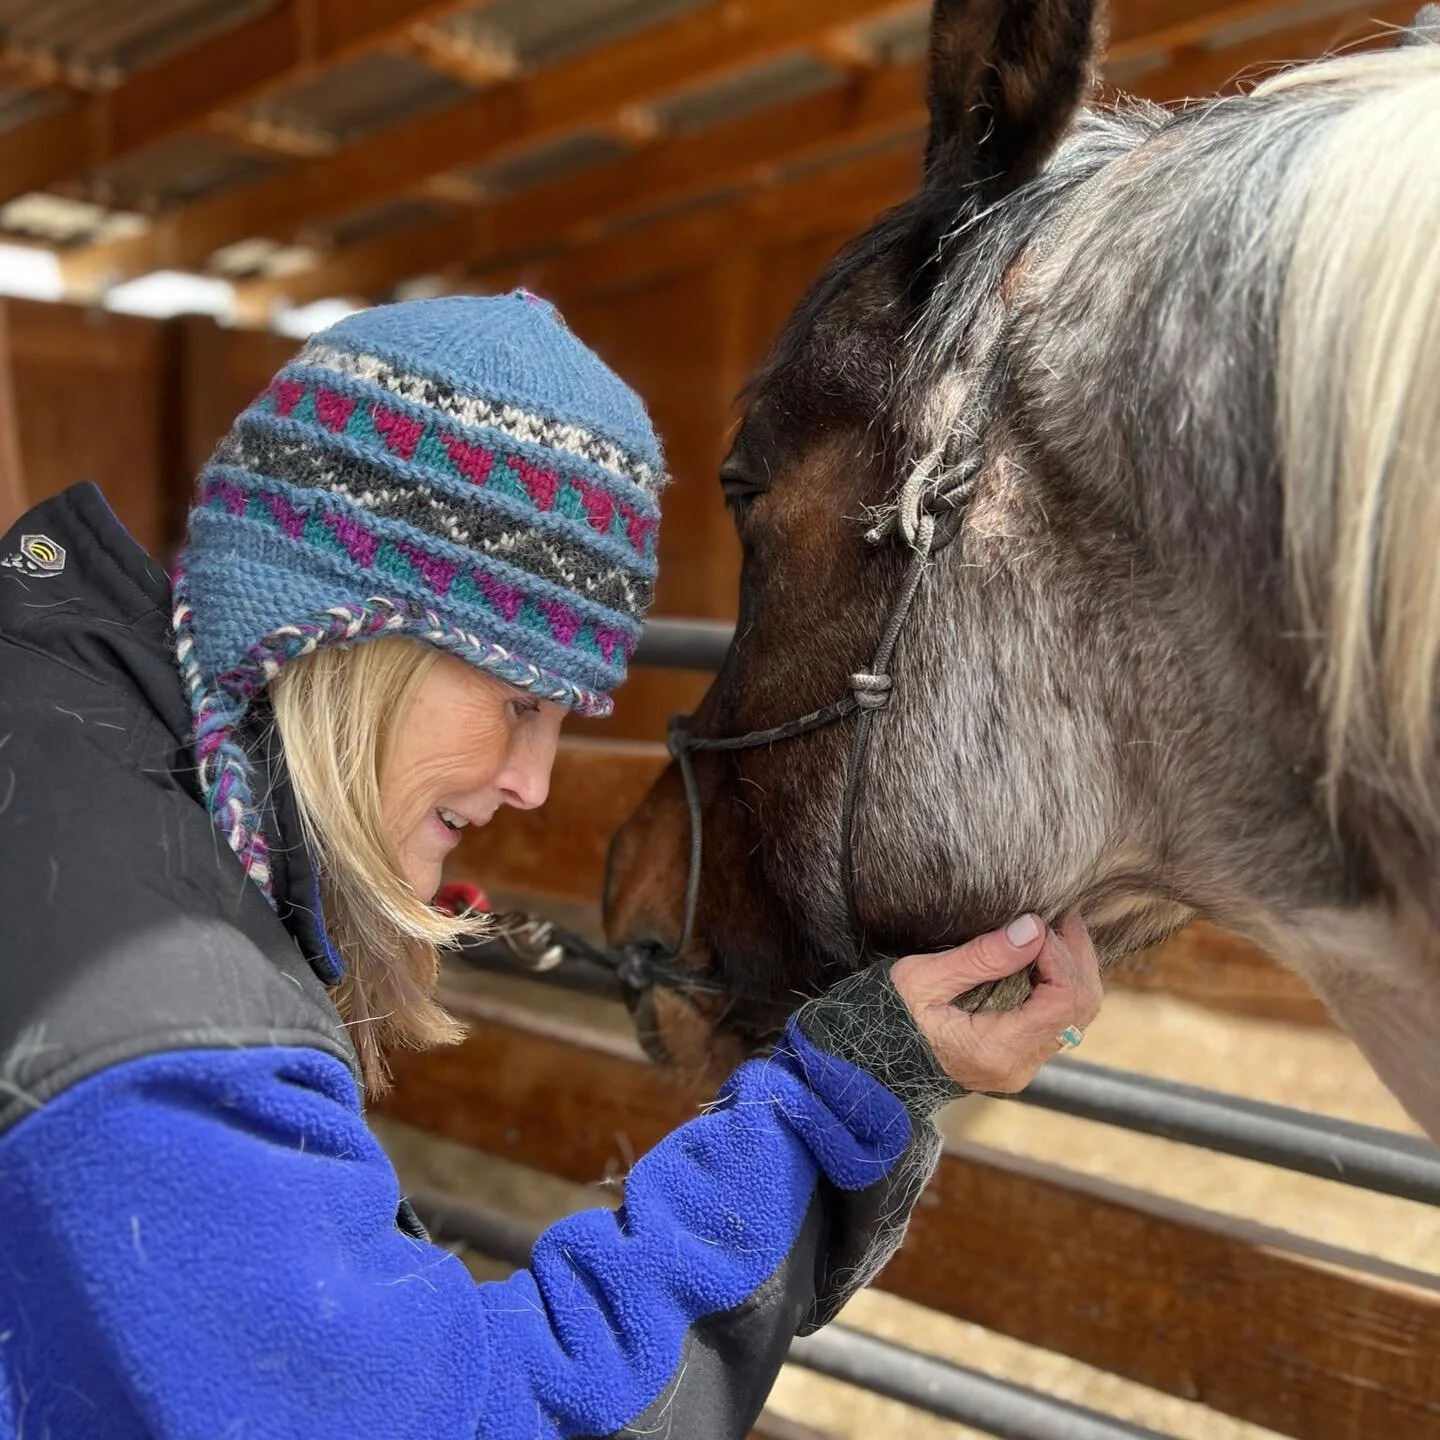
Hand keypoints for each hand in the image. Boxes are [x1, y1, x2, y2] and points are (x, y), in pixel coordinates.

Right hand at [890, 911, 1102, 1092]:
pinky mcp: (1016, 1056)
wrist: (869, 1063)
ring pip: (1075, 1016)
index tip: (1039, 921)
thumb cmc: (885, 1017)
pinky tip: (1041, 954)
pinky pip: (1057, 1020)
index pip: (1063, 1001)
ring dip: (1071, 969)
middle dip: (1077, 957)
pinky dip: (1058, 983)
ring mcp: (1021, 1065)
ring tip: (1052, 929)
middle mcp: (1019, 1065)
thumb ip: (980, 958)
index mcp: (997, 1051)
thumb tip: (1033, 928)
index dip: (1061, 955)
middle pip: (1080, 1009)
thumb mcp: (923, 980)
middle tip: (1060, 914)